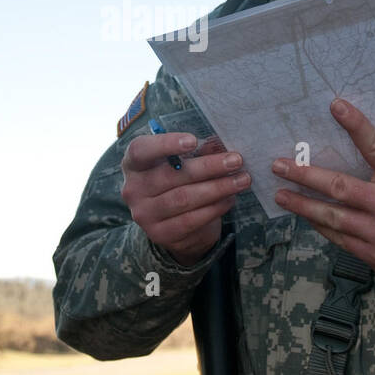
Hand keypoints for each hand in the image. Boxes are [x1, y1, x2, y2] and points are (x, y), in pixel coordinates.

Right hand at [121, 132, 250, 264]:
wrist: (174, 224)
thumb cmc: (178, 182)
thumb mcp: (185, 162)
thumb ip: (198, 151)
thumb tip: (218, 143)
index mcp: (134, 164)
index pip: (141, 150)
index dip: (166, 144)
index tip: (193, 141)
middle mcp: (133, 189)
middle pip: (172, 175)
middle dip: (209, 167)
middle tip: (236, 160)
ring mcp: (144, 214)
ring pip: (184, 198)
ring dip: (217, 188)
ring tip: (241, 180)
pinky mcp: (160, 234)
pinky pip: (190, 220)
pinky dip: (214, 208)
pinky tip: (229, 199)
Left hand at [271, 98, 374, 279]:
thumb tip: (358, 151)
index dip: (356, 125)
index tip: (337, 106)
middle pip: (339, 186)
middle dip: (305, 174)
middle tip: (279, 165)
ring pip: (331, 215)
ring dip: (302, 204)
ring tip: (281, 194)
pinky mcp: (372, 254)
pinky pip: (337, 236)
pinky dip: (319, 223)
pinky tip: (304, 215)